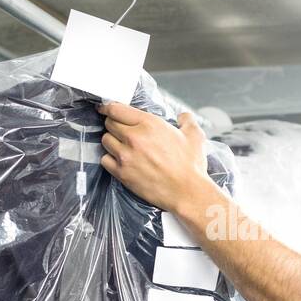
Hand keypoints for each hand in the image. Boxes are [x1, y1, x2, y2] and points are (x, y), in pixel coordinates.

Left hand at [97, 101, 211, 213]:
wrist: (187, 192)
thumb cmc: (190, 165)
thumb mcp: (194, 136)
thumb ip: (187, 120)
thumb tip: (183, 116)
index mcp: (149, 124)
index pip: (116, 109)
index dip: (109, 108)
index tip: (106, 109)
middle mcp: (134, 137)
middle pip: (109, 124)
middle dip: (113, 125)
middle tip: (120, 129)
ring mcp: (126, 156)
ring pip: (105, 140)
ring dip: (111, 141)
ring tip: (121, 145)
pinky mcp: (122, 173)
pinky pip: (105, 160)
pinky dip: (110, 158)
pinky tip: (119, 160)